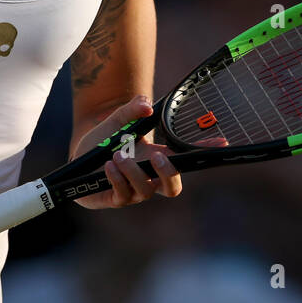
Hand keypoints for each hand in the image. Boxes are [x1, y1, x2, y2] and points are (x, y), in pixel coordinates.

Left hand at [68, 96, 214, 209]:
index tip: (221, 142)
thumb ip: (133, 108)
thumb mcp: (120, 119)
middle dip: (169, 174)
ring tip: (118, 155)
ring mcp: (133, 190)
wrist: (81, 151)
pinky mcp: (115, 198)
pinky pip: (122, 195)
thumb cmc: (106, 137)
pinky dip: (117, 179)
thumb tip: (146, 104)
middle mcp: (148, 178)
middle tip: (158, 157)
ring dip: (133, 172)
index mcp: (156, 158)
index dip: (204, 152)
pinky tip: (109, 165)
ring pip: (145, 191)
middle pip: (173, 188)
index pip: (185, 158)